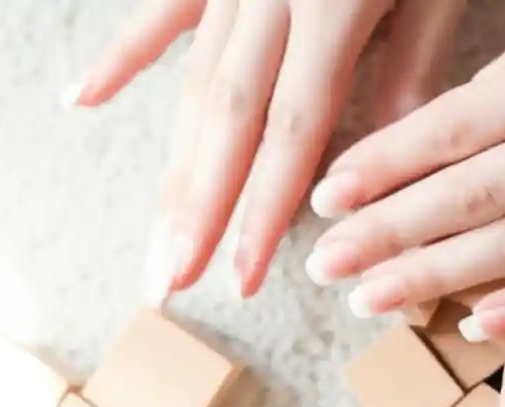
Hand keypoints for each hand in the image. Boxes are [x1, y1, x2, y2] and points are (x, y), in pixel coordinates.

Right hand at [70, 0, 465, 299]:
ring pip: (194, 79)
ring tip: (152, 233)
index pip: (294, 129)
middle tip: (169, 282)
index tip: (237, 276)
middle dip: (198, 208)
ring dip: (172, 161)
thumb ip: (417, 62)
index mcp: (333, 4)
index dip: (263, 206)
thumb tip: (394, 155)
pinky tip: (87, 101)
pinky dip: (128, 55)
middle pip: (227, 118)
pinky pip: (165, 10)